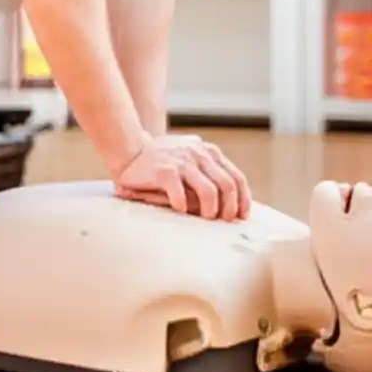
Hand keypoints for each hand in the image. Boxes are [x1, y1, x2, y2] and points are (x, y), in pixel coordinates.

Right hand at [111, 134, 250, 220]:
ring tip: (205, 219)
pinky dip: (183, 205)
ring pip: (209, 190)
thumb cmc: (161, 162)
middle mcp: (199, 154)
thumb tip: (228, 204)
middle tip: (223, 221)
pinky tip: (180, 211)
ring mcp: (182, 161)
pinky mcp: (165, 170)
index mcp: (209, 152)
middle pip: (228, 185)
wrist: (128, 149)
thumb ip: (207, 174)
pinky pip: (180, 193)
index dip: (243, 199)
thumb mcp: (190, 160)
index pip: (236, 177)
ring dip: (211, 209)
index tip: (242, 216)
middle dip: (229, 207)